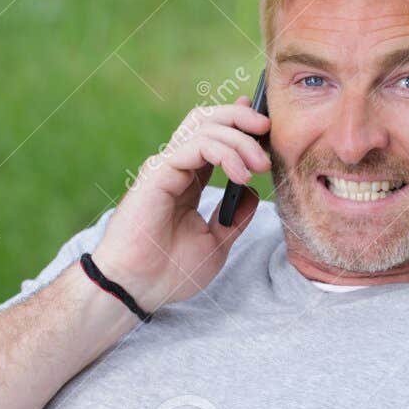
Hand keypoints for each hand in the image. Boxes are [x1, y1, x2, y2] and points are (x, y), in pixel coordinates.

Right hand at [92, 97, 271, 309]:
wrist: (138, 289)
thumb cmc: (169, 271)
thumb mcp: (216, 243)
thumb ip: (235, 217)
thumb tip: (252, 192)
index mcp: (188, 180)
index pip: (213, 137)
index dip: (239, 124)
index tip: (265, 127)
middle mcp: (176, 167)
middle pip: (208, 120)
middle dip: (242, 119)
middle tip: (269, 132)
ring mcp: (166, 167)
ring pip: (204, 126)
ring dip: (240, 139)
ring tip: (260, 165)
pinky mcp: (158, 173)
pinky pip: (196, 145)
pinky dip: (224, 153)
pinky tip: (240, 175)